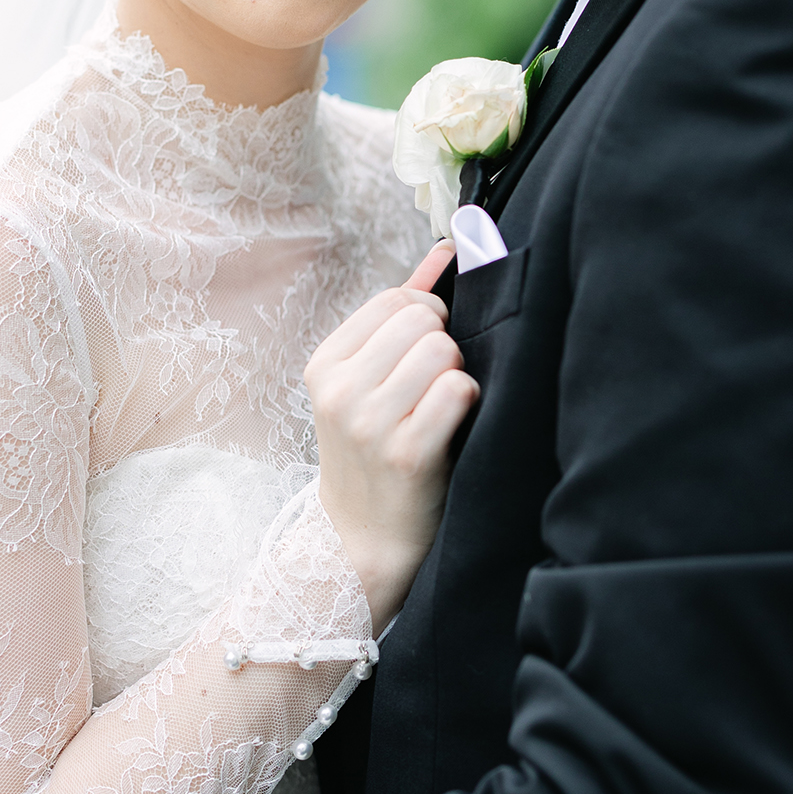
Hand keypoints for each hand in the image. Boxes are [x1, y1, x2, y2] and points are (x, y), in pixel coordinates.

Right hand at [306, 242, 477, 631]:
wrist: (362, 544)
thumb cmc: (374, 454)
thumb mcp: (367, 382)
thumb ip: (402, 312)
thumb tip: (445, 249)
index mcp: (324, 366)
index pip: (393, 300)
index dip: (427, 314)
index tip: (427, 347)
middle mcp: (340, 392)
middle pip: (422, 321)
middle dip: (443, 343)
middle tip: (435, 382)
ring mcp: (370, 424)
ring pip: (443, 351)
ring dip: (458, 373)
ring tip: (442, 406)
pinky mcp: (407, 454)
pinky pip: (458, 390)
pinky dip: (468, 401)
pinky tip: (454, 423)